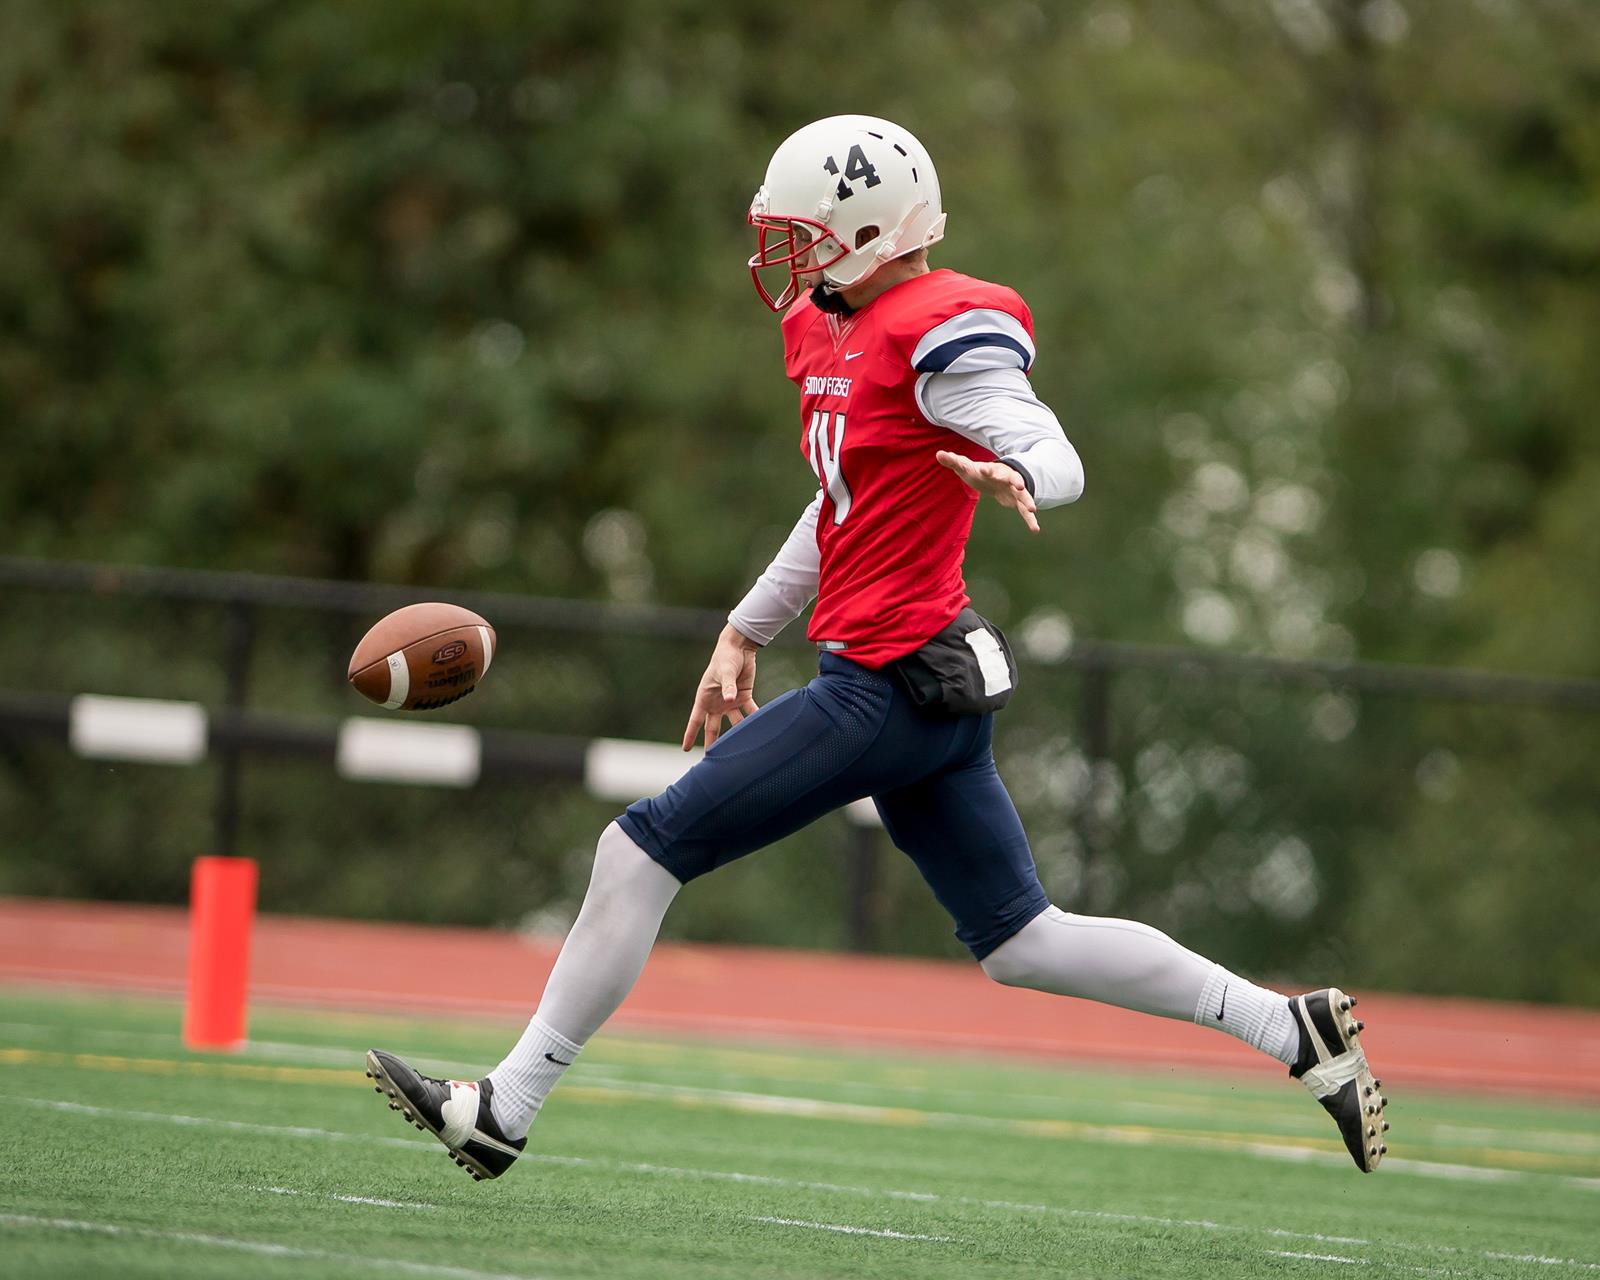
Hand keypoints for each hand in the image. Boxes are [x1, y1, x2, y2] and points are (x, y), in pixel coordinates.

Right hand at [682, 624, 760, 750]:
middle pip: (714, 727)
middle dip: (713, 743)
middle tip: (714, 761)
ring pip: (734, 723)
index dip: (690, 734)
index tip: (685, 748)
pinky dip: (756, 717)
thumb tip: (729, 699)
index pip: (695, 720)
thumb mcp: (724, 671)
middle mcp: (716, 702)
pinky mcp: (744, 696)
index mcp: (705, 697)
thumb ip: (728, 686)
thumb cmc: (725, 658)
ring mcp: (730, 701)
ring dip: (739, 733)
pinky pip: (750, 711)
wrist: (739, 647)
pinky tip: (763, 728)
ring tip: (743, 748)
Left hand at [936, 450, 1039, 532]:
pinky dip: (1030, 520)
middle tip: (1020, 486)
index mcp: (994, 470)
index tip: (984, 469)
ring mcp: (1015, 490)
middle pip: (1013, 479)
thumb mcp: (966, 467)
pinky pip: (1025, 512)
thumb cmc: (979, 472)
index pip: (991, 469)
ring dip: (1028, 501)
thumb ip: (954, 461)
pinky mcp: (1018, 502)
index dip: (988, 470)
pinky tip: (1035, 530)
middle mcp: (1007, 478)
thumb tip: (939, 454)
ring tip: (1033, 509)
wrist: (995, 478)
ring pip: (1023, 495)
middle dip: (1017, 482)